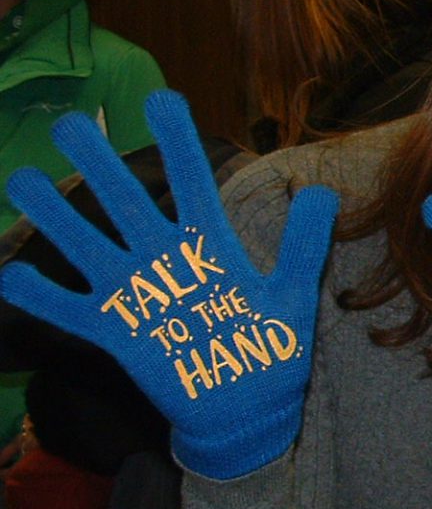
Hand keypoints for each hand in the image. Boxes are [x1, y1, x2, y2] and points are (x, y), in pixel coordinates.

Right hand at [0, 91, 336, 478]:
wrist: (246, 410)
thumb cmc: (272, 349)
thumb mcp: (293, 297)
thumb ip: (304, 246)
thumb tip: (323, 191)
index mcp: (209, 245)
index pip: (191, 182)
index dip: (177, 142)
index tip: (162, 99)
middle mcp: (164, 259)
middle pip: (127, 202)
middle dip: (100, 164)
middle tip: (70, 123)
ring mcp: (135, 294)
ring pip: (88, 245)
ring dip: (57, 216)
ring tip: (25, 181)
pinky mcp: (114, 332)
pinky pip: (67, 310)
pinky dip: (38, 296)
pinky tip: (10, 274)